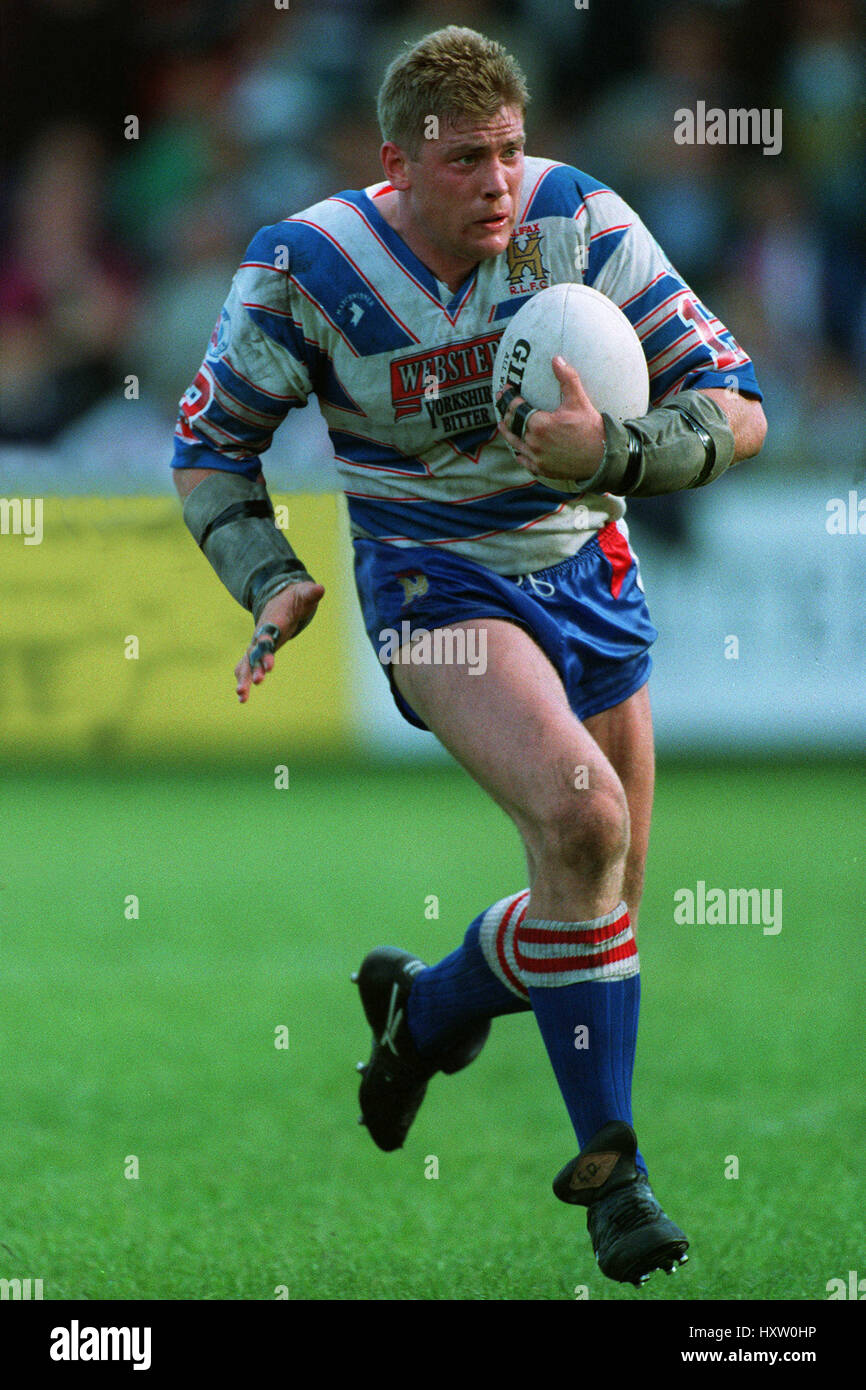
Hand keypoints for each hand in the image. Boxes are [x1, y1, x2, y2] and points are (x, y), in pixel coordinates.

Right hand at [234, 580, 324, 702]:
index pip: (267, 638)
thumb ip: (310, 593)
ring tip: (242, 697)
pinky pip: (247, 666)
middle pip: (254, 653)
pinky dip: (243, 679)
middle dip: (255, 668)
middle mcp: (260, 635)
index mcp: (271, 623)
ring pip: (247, 663)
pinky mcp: (256, 652)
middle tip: (257, 682)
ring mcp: (256, 644)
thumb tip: (320, 589)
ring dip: (244, 679)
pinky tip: (242, 698)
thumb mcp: (304, 595)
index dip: (267, 650)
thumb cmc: (295, 599)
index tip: (270, 667)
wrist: (280, 601)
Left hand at [496, 355, 605, 482]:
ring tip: (502, 424)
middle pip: (513, 425)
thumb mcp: (579, 400)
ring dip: (507, 433)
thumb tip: (556, 358)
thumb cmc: (591, 429)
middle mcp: (534, 442)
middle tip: (501, 404)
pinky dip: (519, 453)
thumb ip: (567, 378)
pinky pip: (524, 460)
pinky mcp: (542, 469)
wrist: (602, 457)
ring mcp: (537, 458)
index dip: (509, 397)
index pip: (516, 408)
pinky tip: (518, 450)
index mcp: (539, 424)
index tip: (506, 390)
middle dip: (506, 412)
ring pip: (515, 443)